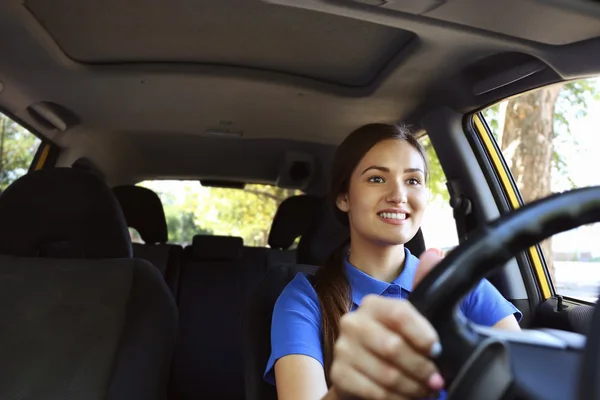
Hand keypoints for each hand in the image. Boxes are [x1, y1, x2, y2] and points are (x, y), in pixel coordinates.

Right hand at [330, 249, 444, 399]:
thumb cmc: (393, 345)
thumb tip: (437, 254)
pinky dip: (395, 398)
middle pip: (393, 347)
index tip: (437, 350)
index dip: (423, 335)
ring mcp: (342, 348)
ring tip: (423, 390)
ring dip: (412, 387)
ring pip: (386, 373)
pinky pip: (373, 390)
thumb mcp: (412, 318)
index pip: (400, 314)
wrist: (363, 375)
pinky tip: (404, 397)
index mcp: (372, 305)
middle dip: (421, 369)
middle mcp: (352, 322)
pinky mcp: (338, 373)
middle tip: (436, 380)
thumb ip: (423, 285)